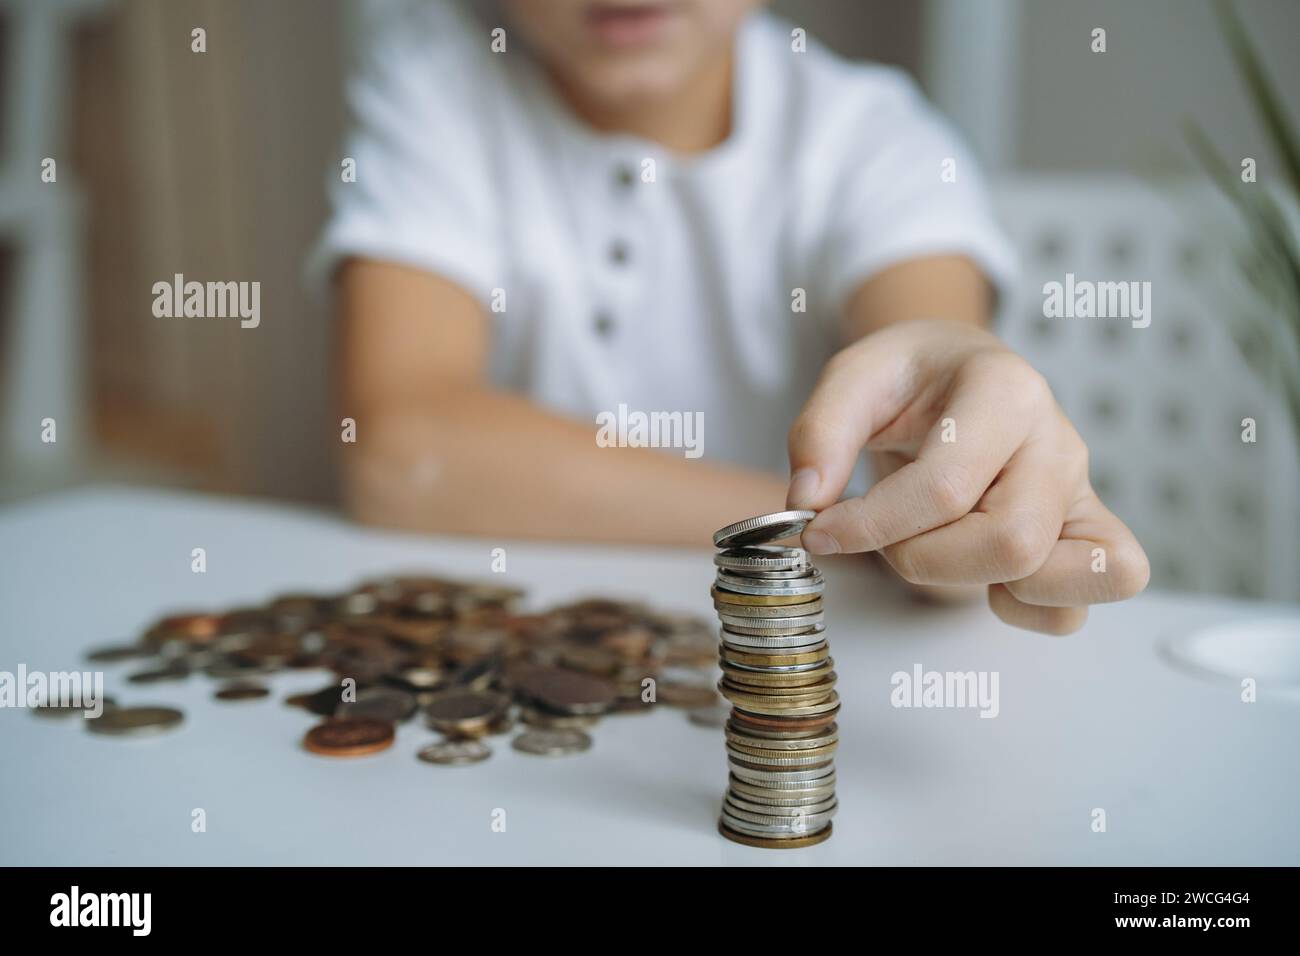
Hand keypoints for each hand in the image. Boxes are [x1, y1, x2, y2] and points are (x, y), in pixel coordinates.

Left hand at [786, 319, 1148, 633]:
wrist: (961, 372)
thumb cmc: (913, 378)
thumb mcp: (855, 377)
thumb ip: (820, 431)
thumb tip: (807, 500)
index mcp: (1006, 391)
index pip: (945, 488)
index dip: (870, 525)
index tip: (820, 531)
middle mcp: (1058, 443)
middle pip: (1010, 543)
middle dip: (923, 558)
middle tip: (885, 535)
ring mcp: (1079, 495)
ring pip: (1053, 579)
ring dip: (976, 583)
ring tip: (938, 547)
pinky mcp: (1087, 537)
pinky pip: (1073, 609)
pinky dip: (1023, 610)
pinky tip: (978, 571)